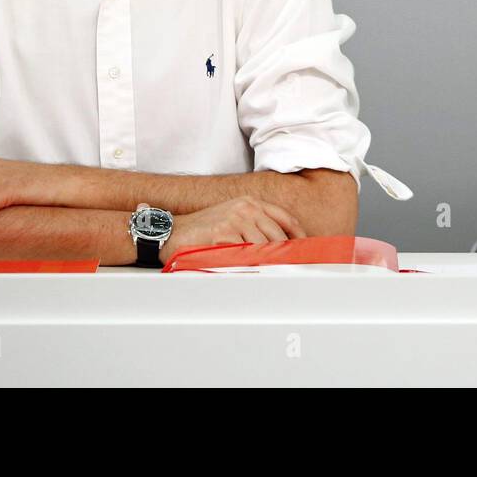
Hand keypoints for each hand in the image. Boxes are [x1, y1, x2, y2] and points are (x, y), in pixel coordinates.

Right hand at [162, 196, 307, 262]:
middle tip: (291, 268)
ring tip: (271, 274)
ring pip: (263, 246)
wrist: (172, 231)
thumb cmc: (204, 229)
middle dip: (285, 253)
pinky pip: (244, 253)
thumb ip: (254, 227)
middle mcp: (245, 208)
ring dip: (268, 262)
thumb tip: (278, 246)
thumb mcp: (233, 219)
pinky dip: (250, 264)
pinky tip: (252, 271)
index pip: (284, 217)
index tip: (304, 248)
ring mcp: (234, 219)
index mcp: (250, 203)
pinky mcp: (223, 233)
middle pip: (277, 234)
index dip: (298, 234)